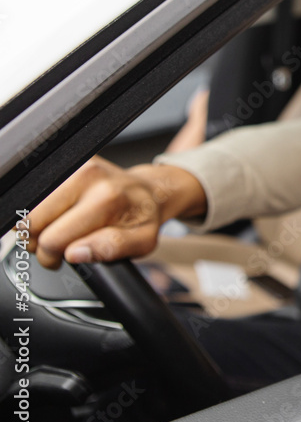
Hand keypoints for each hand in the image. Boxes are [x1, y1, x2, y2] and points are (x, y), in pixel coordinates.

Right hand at [26, 157, 204, 268]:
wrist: (150, 190)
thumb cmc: (144, 217)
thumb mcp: (142, 241)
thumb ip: (111, 248)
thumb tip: (75, 253)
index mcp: (106, 199)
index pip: (53, 239)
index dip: (52, 257)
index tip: (63, 258)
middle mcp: (88, 177)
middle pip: (33, 222)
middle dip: (40, 242)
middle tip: (59, 246)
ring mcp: (75, 166)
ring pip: (28, 207)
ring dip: (37, 225)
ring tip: (59, 230)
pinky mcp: (67, 163)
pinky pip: (35, 193)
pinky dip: (40, 209)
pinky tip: (58, 215)